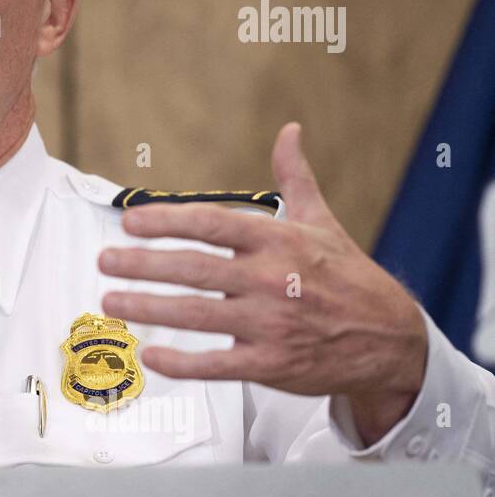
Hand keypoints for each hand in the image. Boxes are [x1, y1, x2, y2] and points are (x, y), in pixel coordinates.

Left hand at [98, 122, 427, 445]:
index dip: (167, 221)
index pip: (212, 224)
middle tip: (105, 261)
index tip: (130, 222)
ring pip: (195, 315)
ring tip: (111, 301)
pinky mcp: (271, 363)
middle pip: (193, 268)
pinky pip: (216, 364)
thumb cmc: (348, 278)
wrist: (391, 339)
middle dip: (142, 264)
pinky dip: (181, 362)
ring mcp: (270, 324)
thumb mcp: (322, 222)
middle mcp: (271, 280)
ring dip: (147, 308)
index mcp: (279, 242)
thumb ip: (295, 177)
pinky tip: (151, 355)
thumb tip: (290, 131)